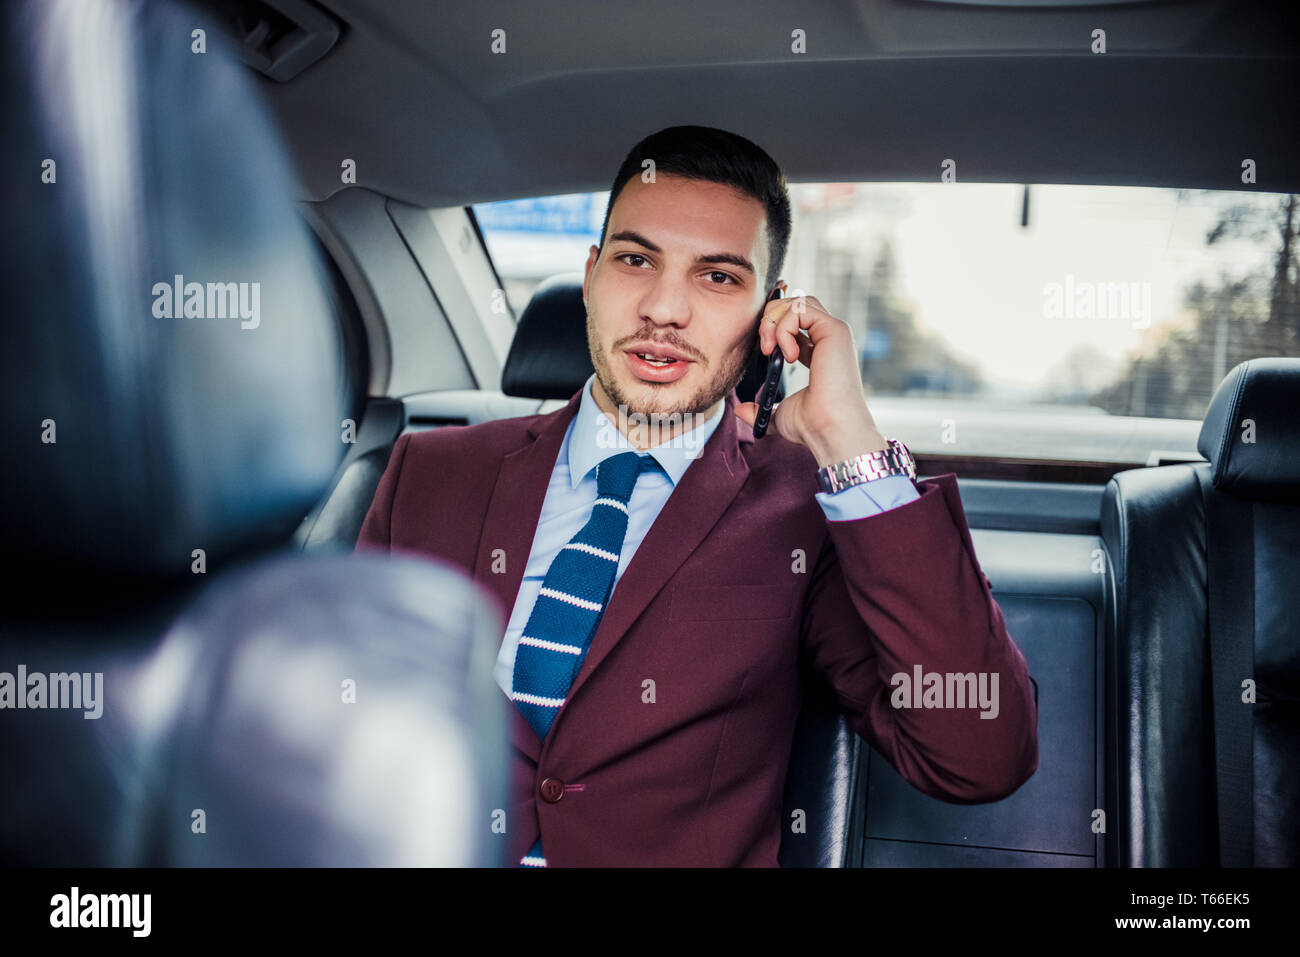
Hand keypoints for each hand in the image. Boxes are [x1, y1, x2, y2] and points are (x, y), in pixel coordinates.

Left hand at [733, 285, 888, 466]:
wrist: (830, 430)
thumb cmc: (812, 426)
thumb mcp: (778, 414)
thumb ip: (760, 409)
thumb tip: (740, 410)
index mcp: (818, 352)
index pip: (795, 322)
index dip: (774, 325)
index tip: (763, 348)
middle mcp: (828, 339)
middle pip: (795, 304)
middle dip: (770, 318)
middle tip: (763, 348)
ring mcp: (833, 333)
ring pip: (798, 302)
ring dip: (775, 320)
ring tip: (770, 349)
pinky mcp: (836, 330)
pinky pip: (801, 309)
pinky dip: (785, 327)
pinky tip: (786, 354)